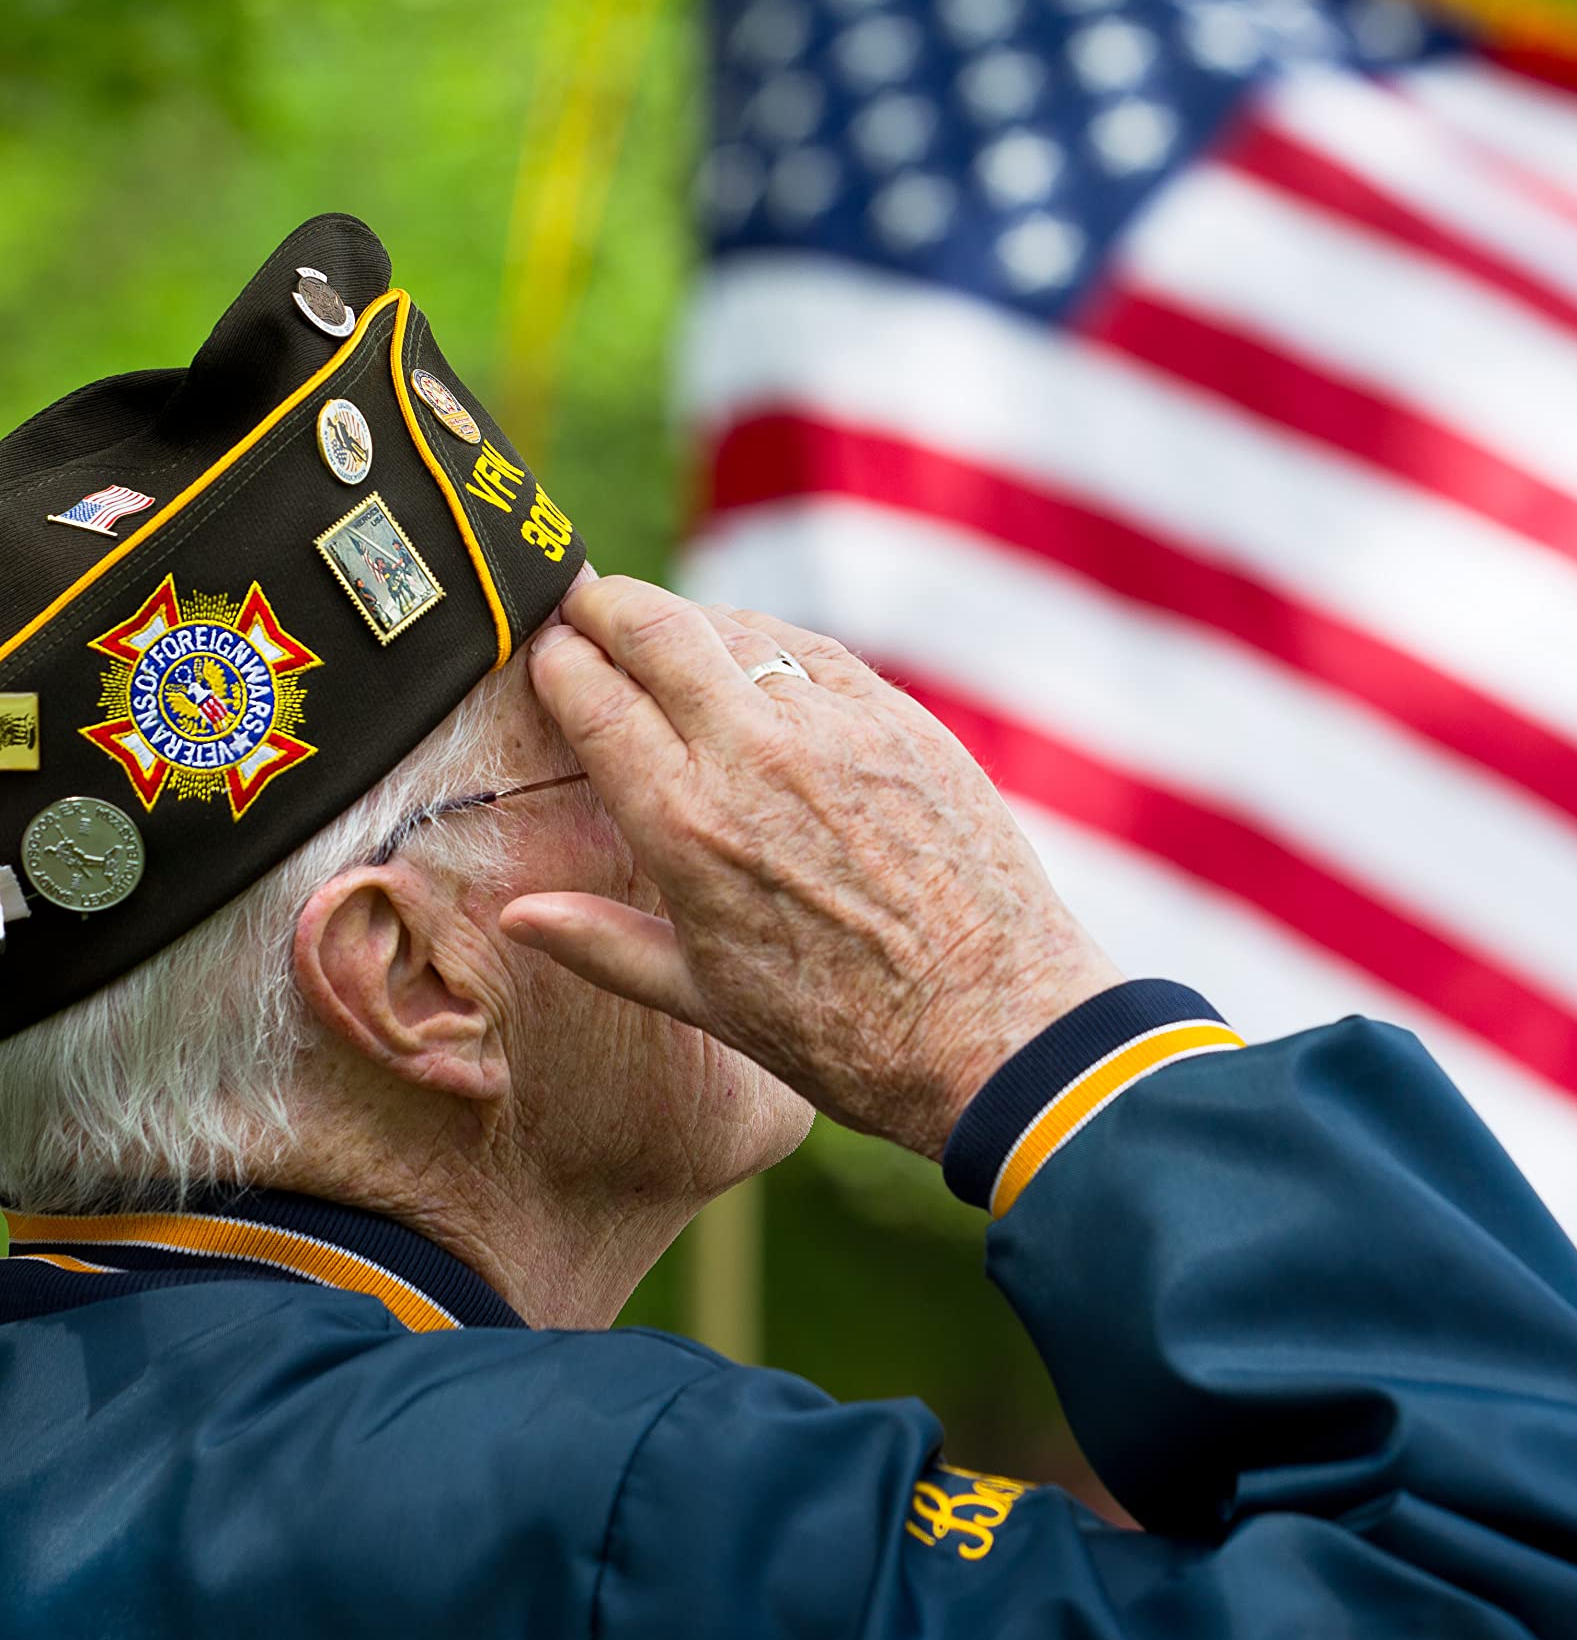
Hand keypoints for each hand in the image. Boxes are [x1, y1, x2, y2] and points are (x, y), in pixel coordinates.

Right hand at [497, 577, 1121, 1159]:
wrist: (997, 1026)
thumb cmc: (846, 1034)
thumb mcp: (707, 999)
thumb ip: (603, 944)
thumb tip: (517, 914)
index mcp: (685, 823)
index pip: (592, 694)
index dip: (556, 661)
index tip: (545, 654)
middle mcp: (756, 754)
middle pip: (656, 627)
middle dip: (607, 605)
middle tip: (586, 606)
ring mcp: (838, 728)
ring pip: (740, 629)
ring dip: (692, 623)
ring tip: (668, 636)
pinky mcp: (907, 723)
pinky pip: (820, 653)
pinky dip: (774, 646)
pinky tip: (760, 662)